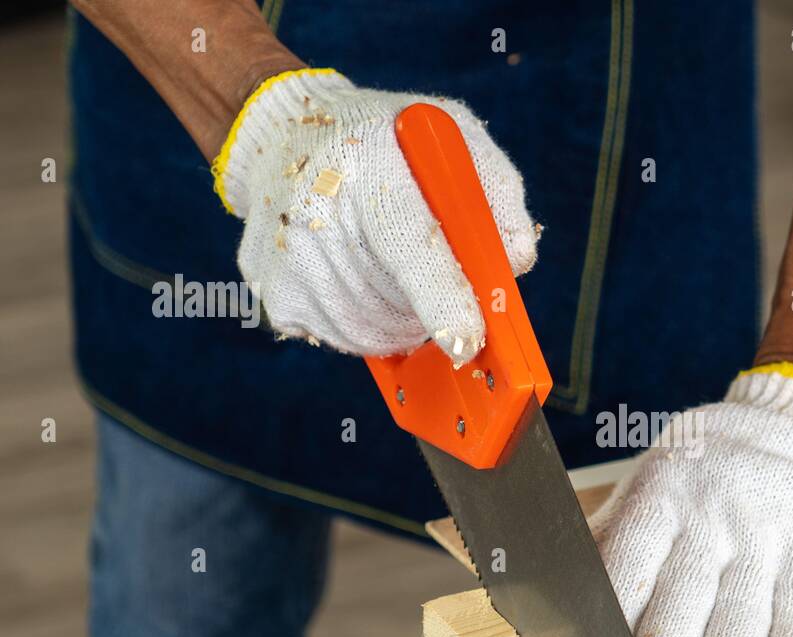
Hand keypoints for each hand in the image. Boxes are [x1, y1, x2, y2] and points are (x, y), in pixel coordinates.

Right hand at [214, 68, 537, 357]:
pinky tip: (364, 280)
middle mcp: (316, 210)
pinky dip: (370, 325)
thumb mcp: (452, 137)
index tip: (467, 340)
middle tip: (442, 280)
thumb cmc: (387, 143)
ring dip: (404, 321)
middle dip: (434, 308)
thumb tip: (516, 260)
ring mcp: (288, 257)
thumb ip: (496, 190)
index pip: (408, 242)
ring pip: (372, 331)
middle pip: (396, 300)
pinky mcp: (274, 293)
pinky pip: (344, 340)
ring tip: (398, 272)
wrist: (285, 137)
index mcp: (367, 161)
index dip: (441, 296)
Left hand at [591, 364, 792, 636]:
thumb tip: (554, 595)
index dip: (614, 620)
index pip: (628, 565)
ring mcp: (769, 534)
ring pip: (743, 618)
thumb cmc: (712, 466)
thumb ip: (616, 534)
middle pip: (683, 602)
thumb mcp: (657, 478)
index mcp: (662, 493)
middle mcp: (713, 513)